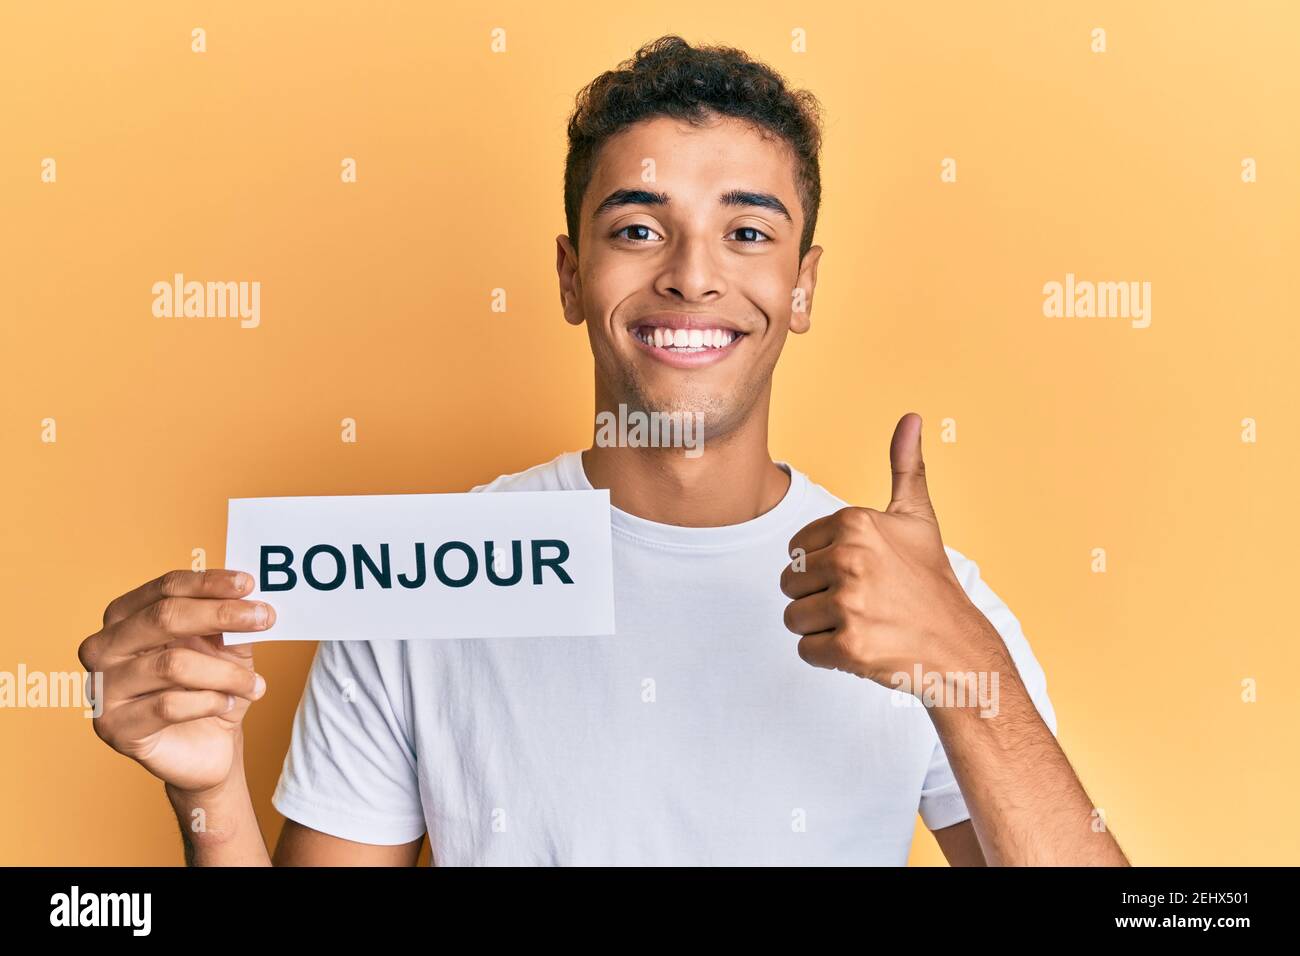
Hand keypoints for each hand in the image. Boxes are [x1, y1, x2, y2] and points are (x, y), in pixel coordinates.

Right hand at [78, 569, 274, 793]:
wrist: (207, 748)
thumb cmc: (210, 688)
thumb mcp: (225, 648)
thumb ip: (229, 621)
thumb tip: (247, 595)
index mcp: (124, 617)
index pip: (165, 588)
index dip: (208, 583)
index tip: (249, 584)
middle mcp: (103, 648)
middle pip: (163, 617)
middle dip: (221, 615)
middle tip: (265, 618)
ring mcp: (102, 688)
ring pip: (172, 664)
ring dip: (226, 673)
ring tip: (254, 684)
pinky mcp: (115, 727)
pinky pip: (169, 706)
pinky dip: (210, 702)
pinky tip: (229, 705)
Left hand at [779, 413, 1008, 689]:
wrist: (959, 648)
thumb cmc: (931, 582)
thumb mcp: (918, 519)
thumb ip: (905, 467)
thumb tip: (910, 417)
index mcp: (855, 523)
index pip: (796, 549)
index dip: (823, 566)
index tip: (861, 574)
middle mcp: (849, 558)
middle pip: (789, 583)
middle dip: (818, 598)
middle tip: (863, 602)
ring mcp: (848, 604)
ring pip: (793, 618)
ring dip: (821, 628)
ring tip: (863, 623)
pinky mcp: (848, 647)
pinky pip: (806, 651)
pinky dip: (829, 657)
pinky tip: (864, 648)